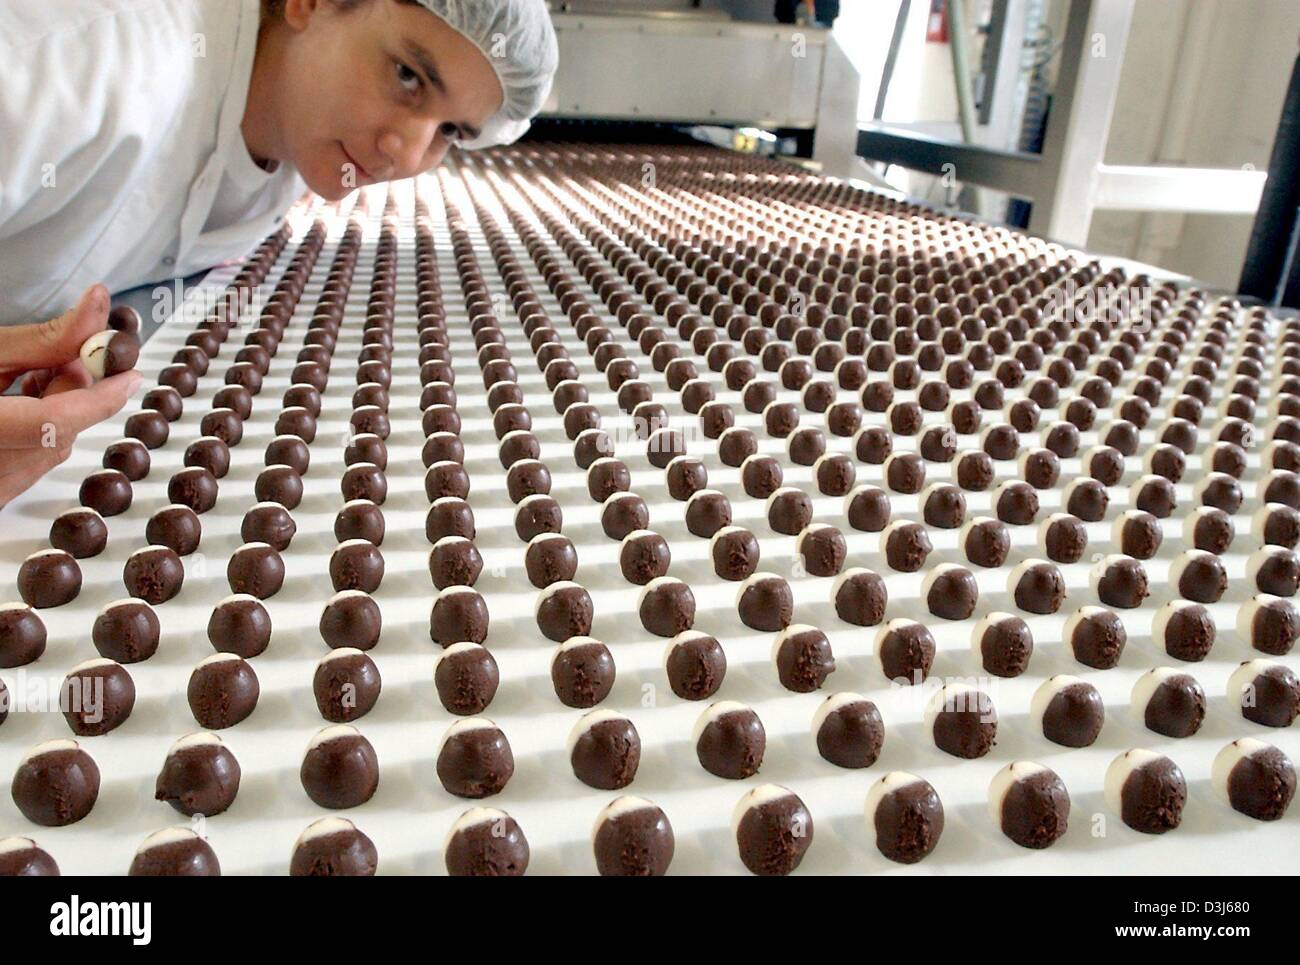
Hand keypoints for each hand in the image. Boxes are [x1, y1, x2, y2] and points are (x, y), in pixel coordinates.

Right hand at [0, 285, 142, 507]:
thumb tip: (97, 310)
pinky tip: (11, 405)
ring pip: (44, 454)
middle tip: (60, 357)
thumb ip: (40, 339)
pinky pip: (23, 468)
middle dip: (71, 395)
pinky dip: (32, 435)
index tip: (129, 373)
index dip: (98, 398)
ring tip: (23, 378)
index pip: (51, 423)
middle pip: (54, 437)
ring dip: (53, 414)